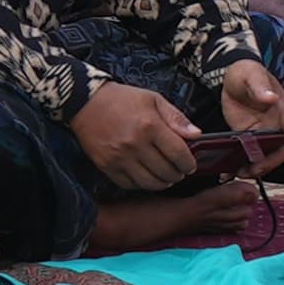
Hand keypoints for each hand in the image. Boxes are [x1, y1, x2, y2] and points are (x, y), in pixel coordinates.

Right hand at [72, 80, 199, 191]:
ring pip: (148, 182)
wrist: (87, 103)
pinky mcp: (106, 166)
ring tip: (167, 178)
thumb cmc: (123, 99)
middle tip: (181, 172)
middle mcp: (135, 145)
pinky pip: (128, 184)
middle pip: (165, 171)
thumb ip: (177, 118)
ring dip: (162, 183)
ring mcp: (119, 158)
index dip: (188, 163)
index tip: (191, 166)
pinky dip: (141, 185)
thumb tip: (197, 134)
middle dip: (178, 175)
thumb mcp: (154, 100)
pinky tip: (147, 178)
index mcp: (150, 126)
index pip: (178, 153)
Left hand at [220, 61, 283, 167]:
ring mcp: (262, 134)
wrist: (231, 81)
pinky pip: (247, 156)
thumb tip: (271, 97)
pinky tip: (227, 173)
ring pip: (265, 156)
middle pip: (281, 148)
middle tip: (254, 169)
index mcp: (283, 108)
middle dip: (271, 161)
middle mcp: (276, 124)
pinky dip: (238, 167)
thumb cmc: (247, 73)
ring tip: (237, 173)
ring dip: (255, 168)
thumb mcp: (251, 74)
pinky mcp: (247, 140)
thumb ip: (260, 85)